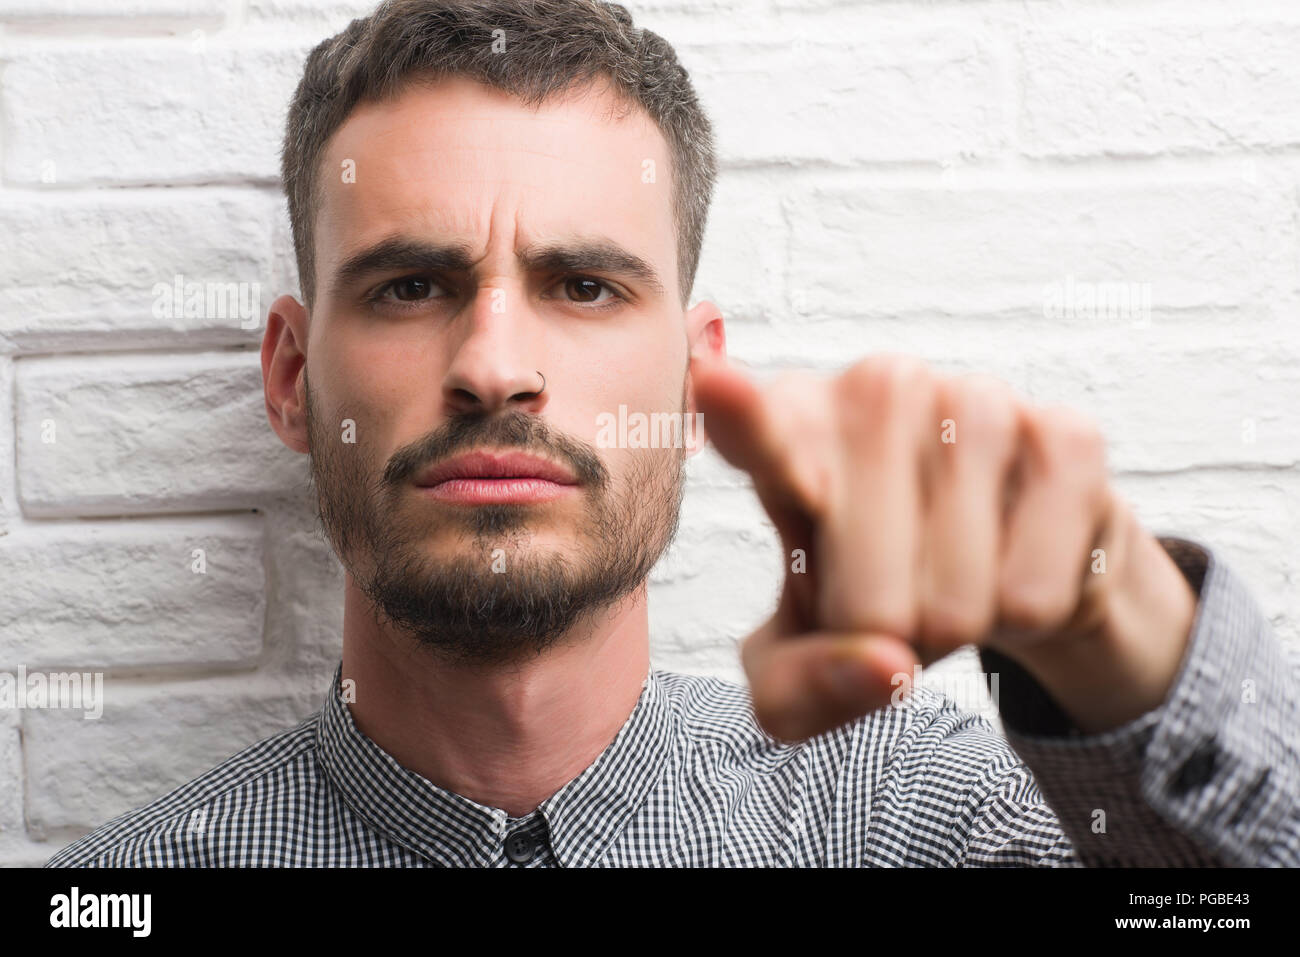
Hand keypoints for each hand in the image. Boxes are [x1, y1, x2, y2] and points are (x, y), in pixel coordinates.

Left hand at [690, 353, 1196, 742]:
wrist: (1004, 564)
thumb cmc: (874, 594)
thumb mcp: (803, 663)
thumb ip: (797, 685)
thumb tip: (884, 664)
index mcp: (786, 429)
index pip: (756, 428)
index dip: (740, 416)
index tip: (715, 388)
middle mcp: (875, 390)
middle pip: (866, 598)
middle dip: (880, 642)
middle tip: (887, 603)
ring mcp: (974, 399)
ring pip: (955, 600)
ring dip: (953, 630)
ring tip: (949, 582)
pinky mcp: (1064, 434)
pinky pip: (1033, 590)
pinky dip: (1023, 615)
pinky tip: (1014, 564)